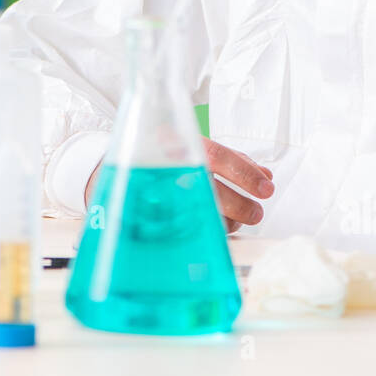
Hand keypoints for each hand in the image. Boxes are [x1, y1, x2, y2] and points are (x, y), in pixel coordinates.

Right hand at [82, 138, 274, 233]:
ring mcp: (155, 194)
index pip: (215, 155)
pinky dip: (210, 231)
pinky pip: (187, 232)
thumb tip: (266, 175)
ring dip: (229, 221)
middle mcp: (164, 168)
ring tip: (239, 218)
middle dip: (240, 205)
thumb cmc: (163, 160)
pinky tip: (216, 225)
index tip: (266, 186)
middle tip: (257, 212)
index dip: (243, 171)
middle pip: (209, 190)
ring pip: (201, 214)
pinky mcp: (150, 220)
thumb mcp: (193, 149)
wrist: (109, 174)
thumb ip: (231, 160)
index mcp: (175, 142)